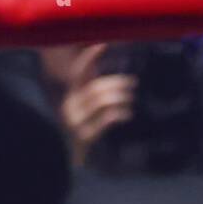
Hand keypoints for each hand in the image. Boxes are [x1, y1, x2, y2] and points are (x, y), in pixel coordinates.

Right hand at [58, 44, 136, 164]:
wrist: (70, 159)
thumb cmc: (85, 130)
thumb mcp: (87, 109)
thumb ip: (95, 93)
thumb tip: (116, 77)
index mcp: (70, 96)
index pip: (77, 72)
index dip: (89, 58)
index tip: (103, 44)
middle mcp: (70, 106)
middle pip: (95, 87)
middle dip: (116, 83)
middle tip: (132, 83)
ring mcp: (75, 122)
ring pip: (101, 101)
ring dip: (120, 97)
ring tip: (131, 99)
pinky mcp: (84, 136)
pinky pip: (105, 119)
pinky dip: (119, 113)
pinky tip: (127, 114)